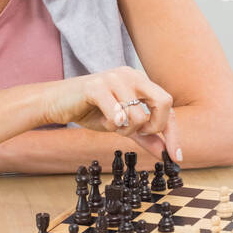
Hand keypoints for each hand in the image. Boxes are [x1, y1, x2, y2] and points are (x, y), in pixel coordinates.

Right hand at [43, 67, 182, 161]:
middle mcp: (132, 75)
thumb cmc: (91, 110)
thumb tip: (165, 153)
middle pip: (164, 102)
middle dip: (154, 127)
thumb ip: (145, 136)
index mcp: (141, 81)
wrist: (57, 102)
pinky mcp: (97, 86)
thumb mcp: (122, 125)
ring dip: (125, 130)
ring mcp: (115, 78)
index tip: (175, 157)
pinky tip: (103, 121)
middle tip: (137, 134)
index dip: (173, 133)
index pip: (167, 106)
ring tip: (111, 125)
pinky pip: (116, 115)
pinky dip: (112, 125)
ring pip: (138, 115)